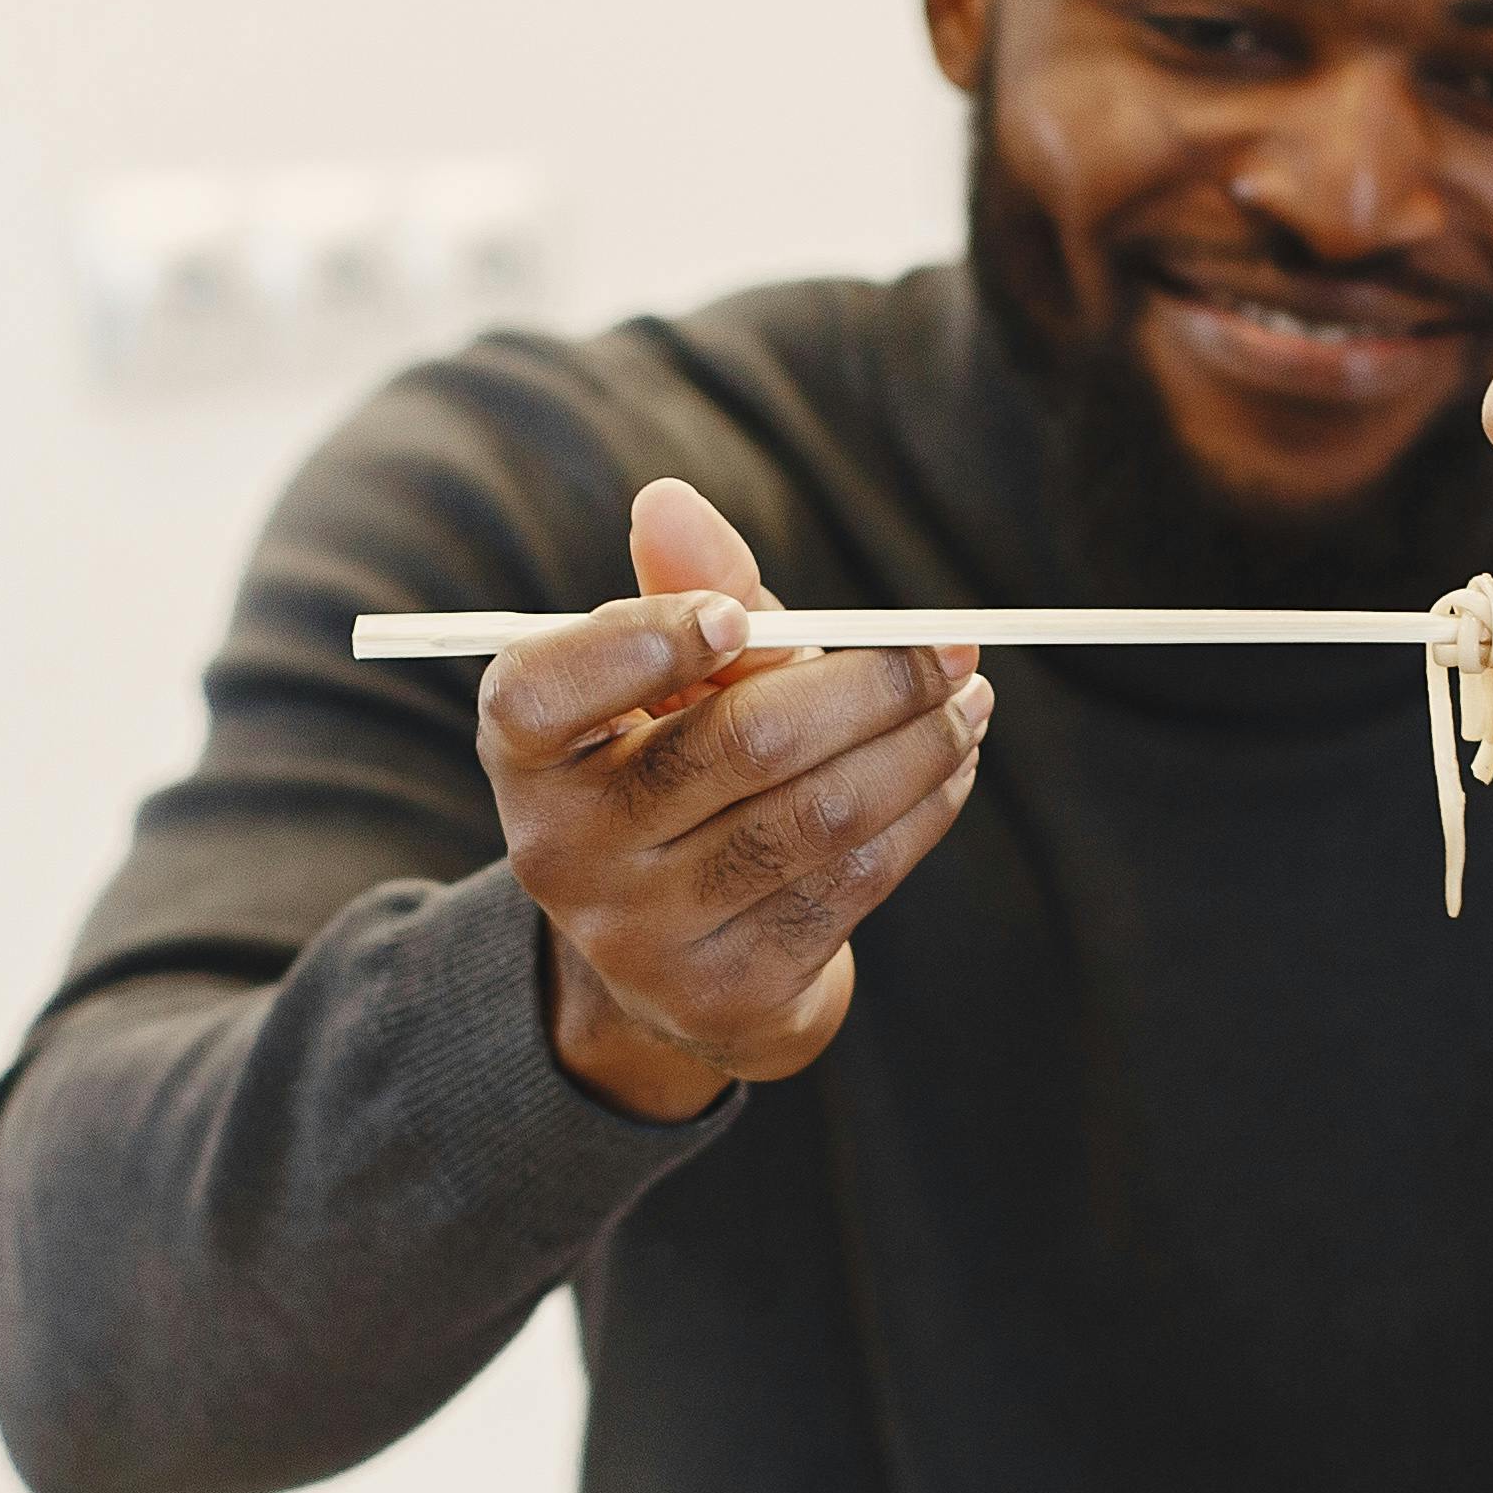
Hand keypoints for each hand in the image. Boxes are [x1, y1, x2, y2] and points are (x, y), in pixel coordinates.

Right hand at [484, 480, 988, 1123]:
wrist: (674, 962)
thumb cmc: (675, 773)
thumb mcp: (668, 680)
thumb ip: (686, 588)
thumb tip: (669, 501)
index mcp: (525, 755)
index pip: (542, 693)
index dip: (642, 644)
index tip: (740, 617)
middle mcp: (562, 851)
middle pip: (739, 744)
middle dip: (869, 683)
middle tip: (946, 646)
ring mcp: (644, 934)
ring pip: (820, 813)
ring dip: (919, 744)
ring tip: (966, 697)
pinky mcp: (730, 991)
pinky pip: (854, 878)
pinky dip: (921, 808)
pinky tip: (952, 763)